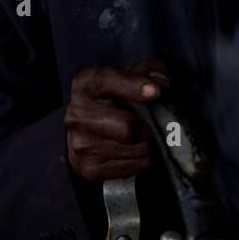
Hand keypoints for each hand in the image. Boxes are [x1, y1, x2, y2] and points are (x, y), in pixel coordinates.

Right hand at [65, 60, 169, 180]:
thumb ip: (147, 71)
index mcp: (86, 85)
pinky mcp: (89, 168)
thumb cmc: (113, 101)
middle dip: (148, 127)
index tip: (156, 92)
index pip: (107, 82)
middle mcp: (78, 114)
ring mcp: (81, 143)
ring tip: (144, 138)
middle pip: (127, 127)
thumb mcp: (127, 77)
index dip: (134, 86)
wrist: (85, 133)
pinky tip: (137, 151)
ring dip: (148, 145)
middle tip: (152, 125)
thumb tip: (161, 84)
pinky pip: (133, 168)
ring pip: (135, 150)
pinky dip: (143, 160)